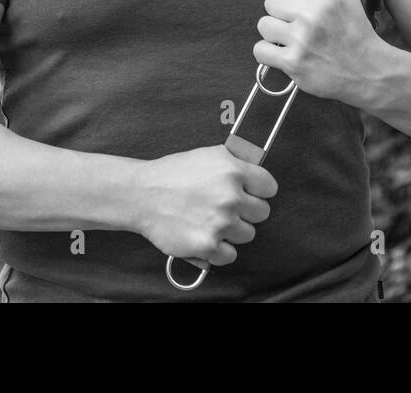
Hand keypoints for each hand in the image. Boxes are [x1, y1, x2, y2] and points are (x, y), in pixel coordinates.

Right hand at [134, 145, 276, 265]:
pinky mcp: (208, 245)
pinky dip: (218, 251)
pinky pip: (230, 255)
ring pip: (247, 234)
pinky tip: (205, 236)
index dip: (258, 191)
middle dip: (246, 212)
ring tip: (211, 221)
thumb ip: (236, 165)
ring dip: (232, 231)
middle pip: (262, 213)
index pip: (269, 187)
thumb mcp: (209, 156)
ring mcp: (221, 222)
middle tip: (225, 208)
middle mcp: (230, 196)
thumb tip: (256, 176)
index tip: (249, 194)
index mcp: (233, 170)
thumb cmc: (172, 174)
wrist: (141, 195)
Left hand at [253, 0, 381, 105]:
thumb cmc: (356, 35)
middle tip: (298, 25)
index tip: (301, 5)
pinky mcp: (292, 63)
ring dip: (275, 33)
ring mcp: (301, 40)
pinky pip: (260, 50)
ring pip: (264, 25)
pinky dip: (269, 54)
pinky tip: (284, 54)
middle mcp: (313, 16)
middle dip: (282, 13)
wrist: (370, 72)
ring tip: (292, 40)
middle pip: (272, 2)